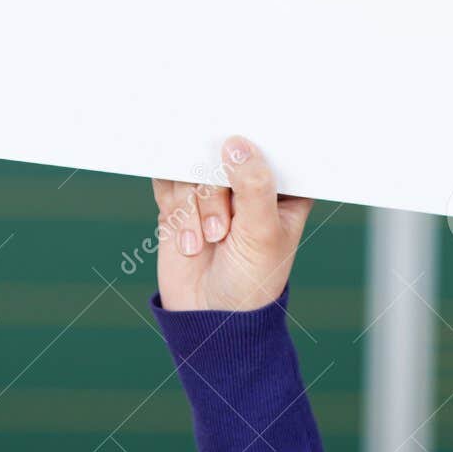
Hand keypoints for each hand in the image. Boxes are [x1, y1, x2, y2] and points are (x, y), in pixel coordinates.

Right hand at [151, 135, 313, 311]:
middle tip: (221, 229)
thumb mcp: (263, 233)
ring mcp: (213, 190)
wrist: (210, 318)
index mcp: (283, 186)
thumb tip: (236, 143)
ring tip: (208, 241)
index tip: (238, 134)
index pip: (275, 143)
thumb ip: (254, 185)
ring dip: (196, 205)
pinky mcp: (181, 201)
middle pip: (225, 149)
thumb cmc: (251, 279)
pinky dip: (176, 209)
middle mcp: (248, 181)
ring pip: (193, 165)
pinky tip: (188, 240)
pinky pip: (169, 181)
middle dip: (218, 188)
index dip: (257, 134)